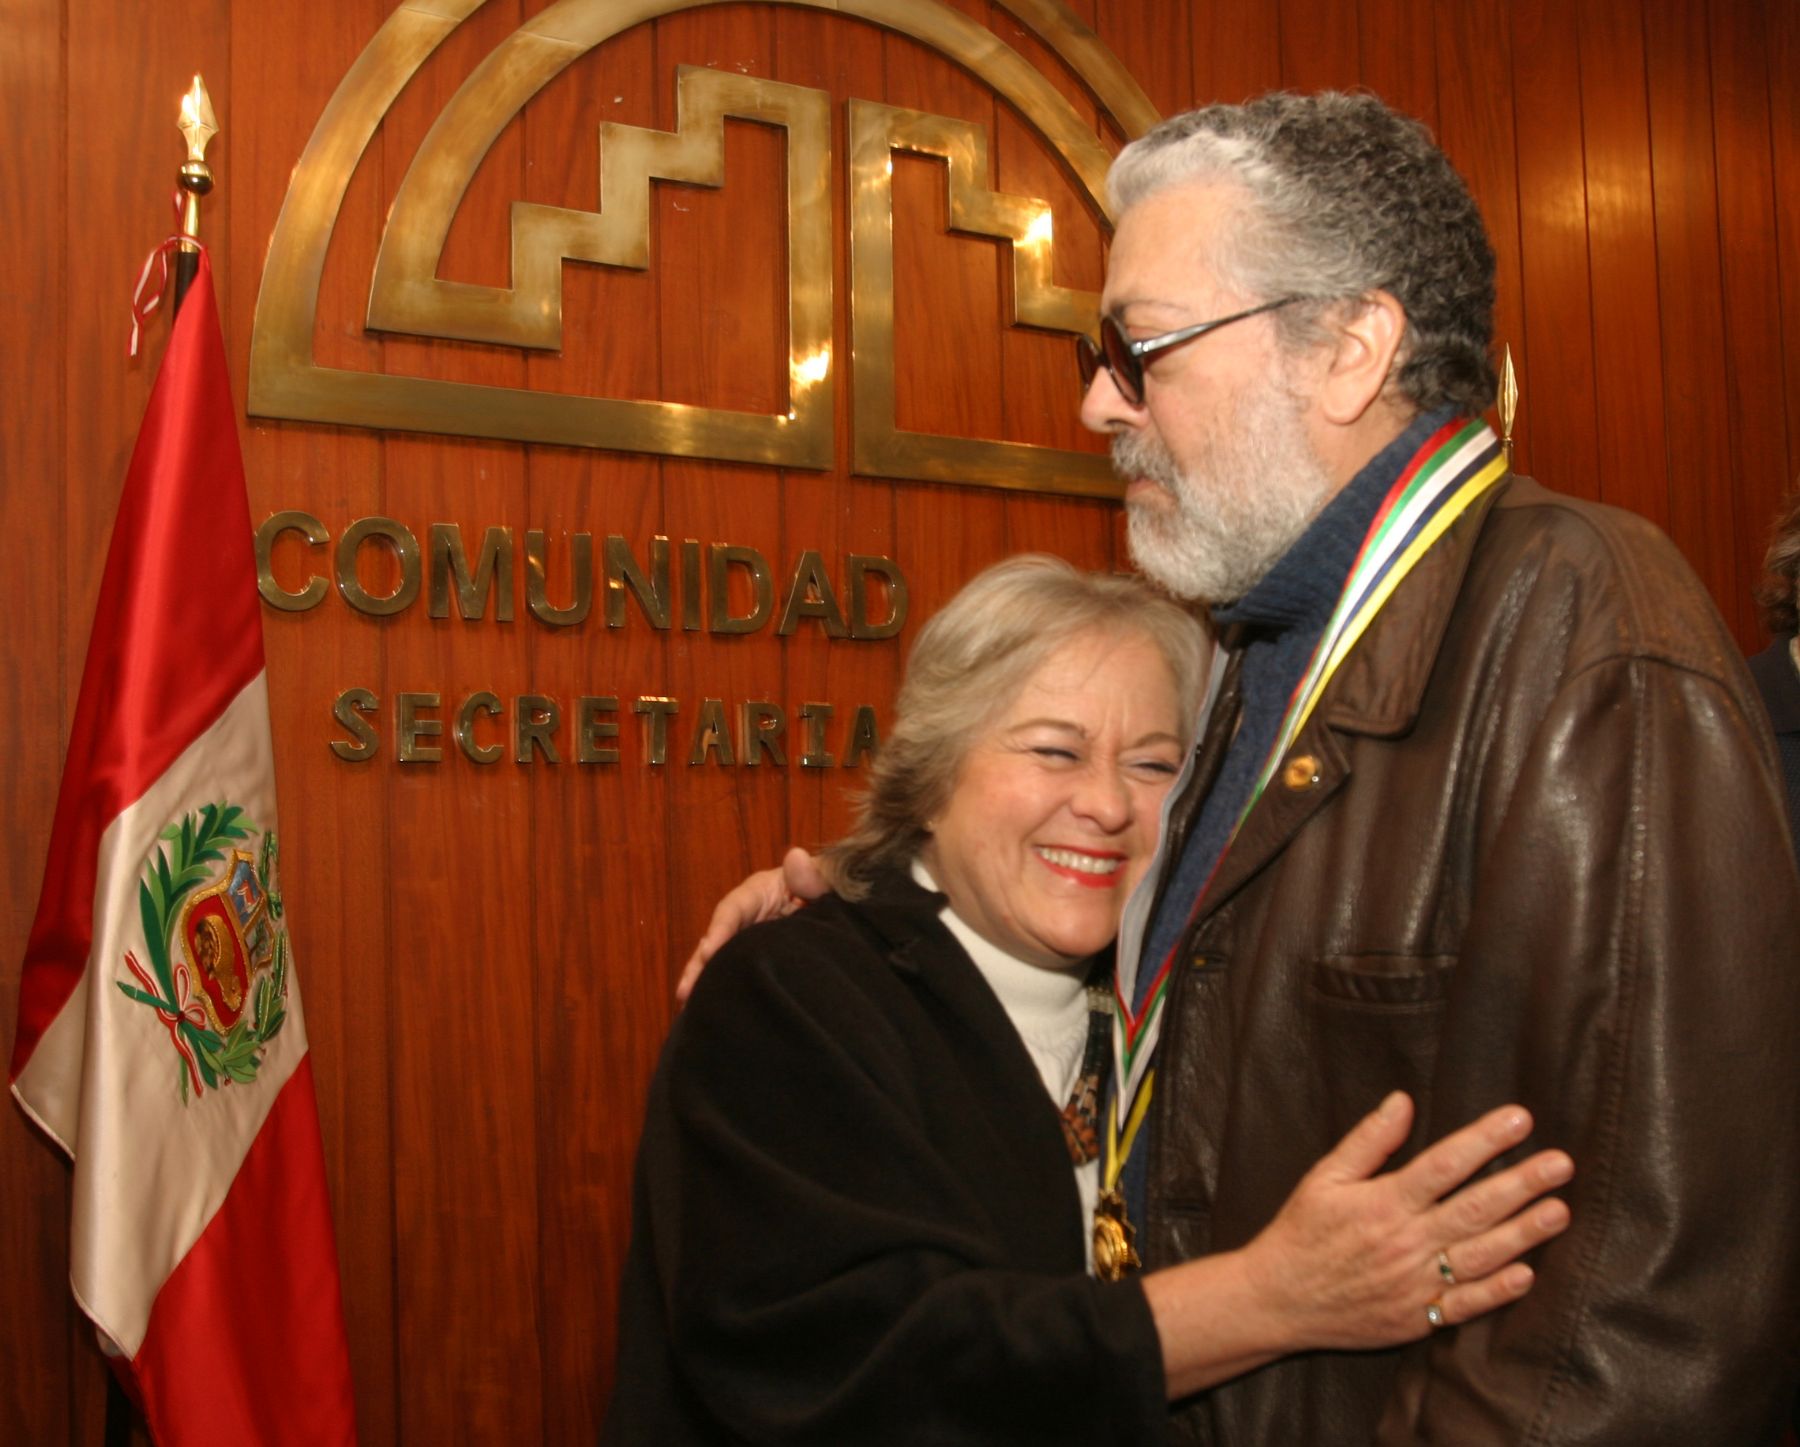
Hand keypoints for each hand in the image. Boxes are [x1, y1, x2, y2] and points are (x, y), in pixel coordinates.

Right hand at [675, 847, 829, 1001]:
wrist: (846, 905)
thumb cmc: (833, 884)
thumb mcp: (828, 876)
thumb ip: (815, 873)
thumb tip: (794, 858)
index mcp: (761, 892)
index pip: (734, 909)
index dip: (719, 930)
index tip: (707, 951)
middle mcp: (748, 917)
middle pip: (719, 939)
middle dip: (701, 964)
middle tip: (685, 991)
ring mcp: (751, 939)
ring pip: (723, 960)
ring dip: (707, 981)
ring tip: (690, 1007)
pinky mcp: (758, 959)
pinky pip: (740, 973)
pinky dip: (727, 990)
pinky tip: (713, 1013)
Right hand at [1241, 1092, 1572, 1354]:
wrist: (1277, 1300)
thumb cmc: (1301, 1231)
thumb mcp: (1324, 1177)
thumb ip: (1367, 1140)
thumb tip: (1403, 1100)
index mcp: (1382, 1202)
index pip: (1444, 1164)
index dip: (1484, 1140)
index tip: (1520, 1119)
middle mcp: (1404, 1242)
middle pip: (1474, 1208)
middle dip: (1522, 1183)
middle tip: (1563, 1164)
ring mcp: (1413, 1283)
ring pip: (1480, 1255)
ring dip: (1524, 1233)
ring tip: (1560, 1210)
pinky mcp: (1417, 1318)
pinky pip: (1465, 1305)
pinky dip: (1497, 1291)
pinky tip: (1527, 1274)